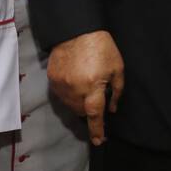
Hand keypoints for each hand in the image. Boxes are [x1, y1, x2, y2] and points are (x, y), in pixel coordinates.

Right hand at [47, 30, 123, 146]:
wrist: (76, 30)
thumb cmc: (102, 48)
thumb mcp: (117, 68)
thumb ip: (117, 91)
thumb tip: (111, 109)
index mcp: (93, 87)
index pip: (95, 115)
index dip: (97, 130)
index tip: (99, 141)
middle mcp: (75, 89)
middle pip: (82, 111)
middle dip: (90, 109)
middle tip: (95, 96)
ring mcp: (61, 85)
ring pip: (70, 105)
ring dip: (79, 103)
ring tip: (85, 85)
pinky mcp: (52, 79)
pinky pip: (61, 95)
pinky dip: (69, 94)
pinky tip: (75, 81)